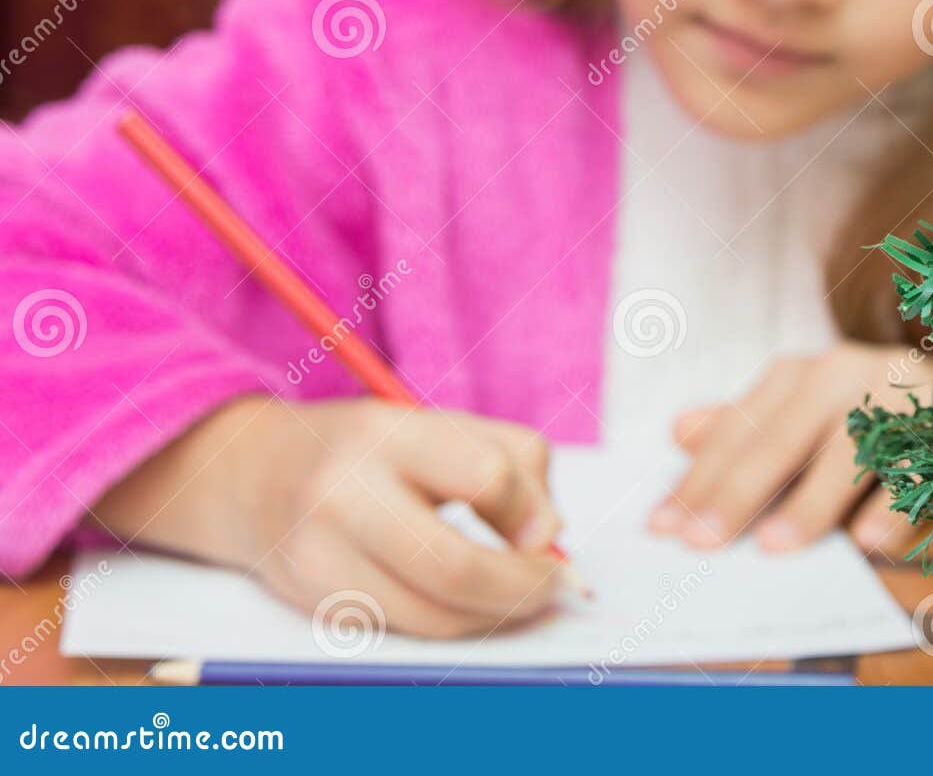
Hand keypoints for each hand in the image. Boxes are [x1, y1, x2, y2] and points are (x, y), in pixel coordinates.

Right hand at [95, 396, 566, 638]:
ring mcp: (320, 558)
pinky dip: (450, 621)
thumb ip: (516, 461)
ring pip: (435, 615)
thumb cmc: (370, 448)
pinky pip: (408, 630)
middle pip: (457, 567)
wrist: (255, 475)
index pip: (485, 476)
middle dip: (522, 587)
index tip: (550, 530)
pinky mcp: (315, 606)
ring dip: (493, 614)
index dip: (532, 512)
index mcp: (385, 434)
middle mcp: (342, 495)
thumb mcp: (440, 424)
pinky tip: (464, 600)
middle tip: (555, 586)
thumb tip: (549, 535)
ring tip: (517, 594)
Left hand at [648, 343, 932, 556]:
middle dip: (738, 493)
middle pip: (782, 438)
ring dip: (813, 503)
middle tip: (701, 543)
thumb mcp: (813, 417)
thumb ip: (752, 428)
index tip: (662, 526)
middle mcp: (850, 375)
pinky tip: (871, 543)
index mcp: (807, 375)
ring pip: (848, 451)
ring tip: (777, 547)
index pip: (740, 430)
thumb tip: (679, 431)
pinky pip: (919, 470)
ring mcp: (903, 397)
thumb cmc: (885, 420)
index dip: (699, 479)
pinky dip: (896, 508)